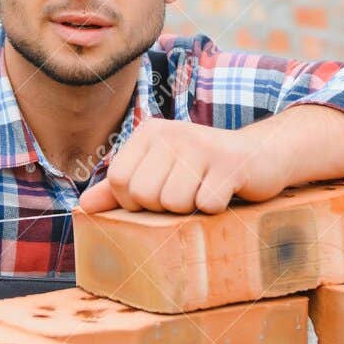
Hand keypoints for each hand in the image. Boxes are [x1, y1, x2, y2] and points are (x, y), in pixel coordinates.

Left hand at [76, 118, 286, 214]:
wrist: (260, 157)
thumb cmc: (202, 171)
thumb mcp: (159, 173)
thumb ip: (120, 189)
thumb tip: (83, 207)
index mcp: (148, 133)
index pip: (118, 180)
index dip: (134, 201)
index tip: (157, 194)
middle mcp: (171, 133)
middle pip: (144, 195)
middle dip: (164, 208)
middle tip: (186, 193)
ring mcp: (201, 145)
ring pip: (174, 204)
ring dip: (191, 210)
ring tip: (204, 190)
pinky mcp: (230, 163)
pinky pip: (206, 205)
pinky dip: (215, 209)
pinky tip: (224, 192)